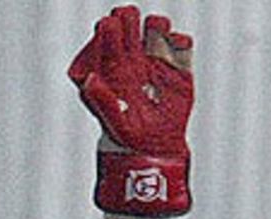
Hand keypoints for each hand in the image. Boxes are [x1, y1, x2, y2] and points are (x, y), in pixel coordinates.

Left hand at [68, 8, 193, 215]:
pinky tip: (175, 45)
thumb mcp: (113, 122)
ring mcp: (155, 60)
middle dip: (127, 18)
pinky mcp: (178, 66)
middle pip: (128, 26)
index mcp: (113, 69)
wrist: (156, 150)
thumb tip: (89, 81)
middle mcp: (133, 59)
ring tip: (155, 30)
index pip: (107, 40)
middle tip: (128, 18)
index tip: (108, 25)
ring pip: (154, 28)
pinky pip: (181, 44)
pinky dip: (179, 41)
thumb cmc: (129, 138)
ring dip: (155, 25)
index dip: (107, 30)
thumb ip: (101, 101)